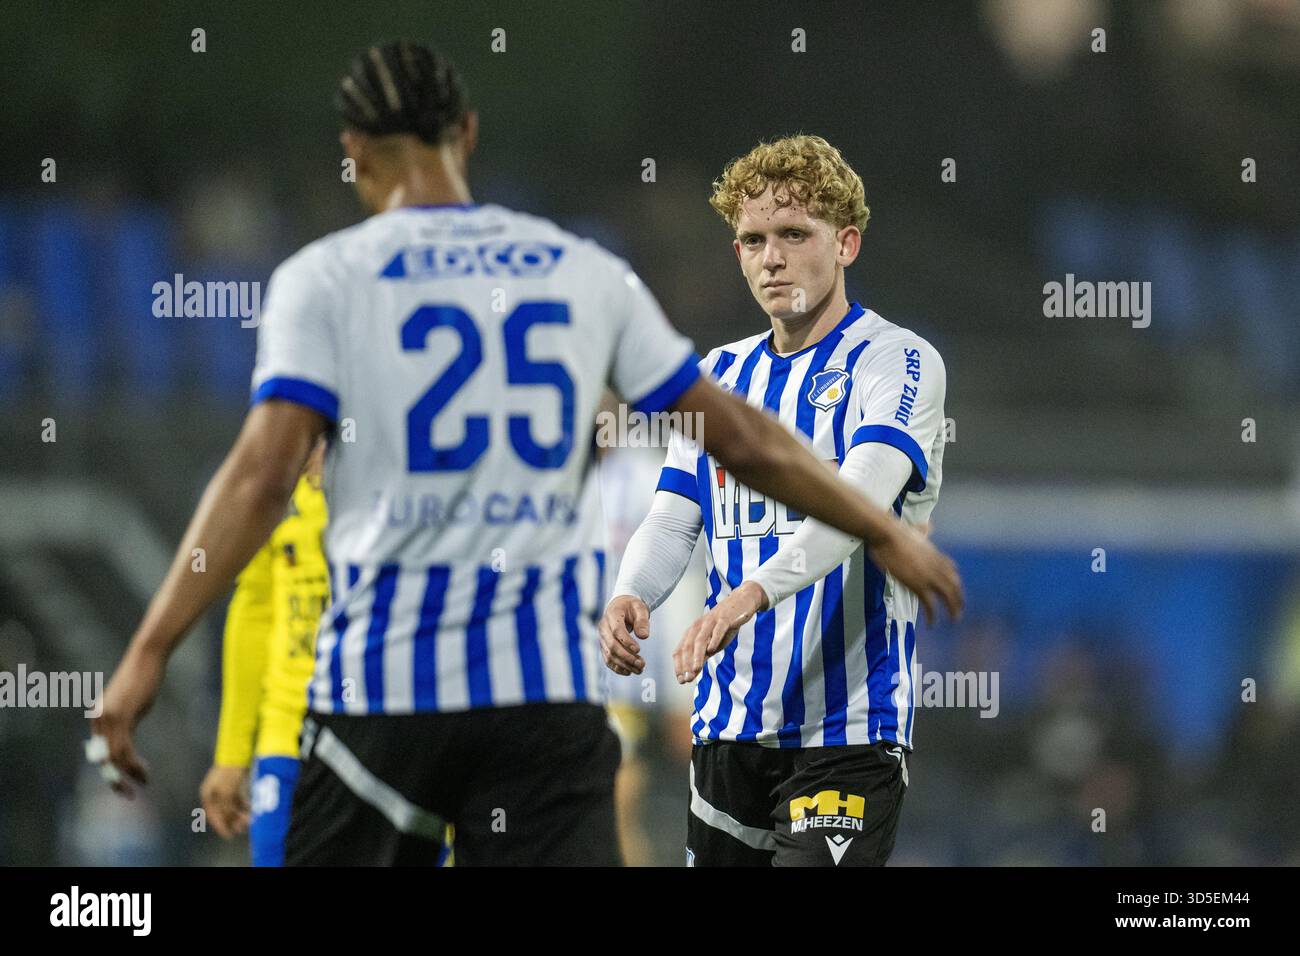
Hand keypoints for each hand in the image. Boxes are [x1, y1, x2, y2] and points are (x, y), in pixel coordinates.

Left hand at [88, 646, 164, 796]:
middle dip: (115, 780)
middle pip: (103, 759)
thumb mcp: (130, 702)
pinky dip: (134, 766)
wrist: (146, 657)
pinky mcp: (121, 717)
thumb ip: (125, 719)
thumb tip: (126, 735)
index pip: (101, 752)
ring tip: (143, 782)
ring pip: (114, 758)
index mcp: (98, 717)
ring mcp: (108, 719)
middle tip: (128, 793)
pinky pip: (124, 750)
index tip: (127, 781)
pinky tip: (144, 772)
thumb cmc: (143, 677)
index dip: (112, 770)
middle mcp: (98, 720)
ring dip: (128, 775)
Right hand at [200, 765, 251, 838]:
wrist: (238, 753)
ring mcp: (225, 788)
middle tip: (243, 827)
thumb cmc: (228, 774)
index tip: (229, 836)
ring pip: (232, 805)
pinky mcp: (235, 783)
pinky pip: (238, 798)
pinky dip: (244, 805)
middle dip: (233, 820)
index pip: (213, 815)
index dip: (221, 826)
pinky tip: (251, 809)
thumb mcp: (226, 794)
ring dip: (240, 813)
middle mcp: (214, 792)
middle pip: (223, 811)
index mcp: (208, 795)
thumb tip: (226, 823)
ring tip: (250, 819)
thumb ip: (225, 809)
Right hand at [598, 594, 649, 674]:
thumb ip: (643, 621)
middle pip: (612, 645)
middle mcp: (603, 627)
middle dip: (626, 657)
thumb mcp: (640, 608)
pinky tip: (629, 671)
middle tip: (641, 664)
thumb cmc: (631, 607)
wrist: (620, 606)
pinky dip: (617, 667)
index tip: (638, 650)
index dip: (627, 641)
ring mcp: (602, 638)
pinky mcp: (604, 646)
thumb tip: (644, 636)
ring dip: (624, 664)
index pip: (617, 630)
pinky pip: (607, 659)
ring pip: (609, 654)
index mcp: (612, 614)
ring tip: (639, 669)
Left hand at [673, 581, 767, 683]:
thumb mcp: (713, 642)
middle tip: (687, 678)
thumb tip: (693, 671)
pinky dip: (714, 639)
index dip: (679, 665)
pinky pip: (717, 629)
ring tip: (695, 669)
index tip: (680, 680)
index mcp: (693, 631)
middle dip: (686, 663)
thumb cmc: (725, 624)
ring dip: (696, 655)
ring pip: (700, 639)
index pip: (681, 649)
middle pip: (688, 645)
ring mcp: (711, 621)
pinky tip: (712, 650)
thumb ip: (704, 654)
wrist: (741, 603)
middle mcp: (699, 626)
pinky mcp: (724, 618)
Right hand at [868, 521, 963, 623]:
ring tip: (954, 619)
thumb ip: (922, 530)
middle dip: (959, 597)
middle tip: (960, 609)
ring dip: (953, 608)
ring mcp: (928, 576)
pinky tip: (931, 624)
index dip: (954, 580)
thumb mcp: (913, 530)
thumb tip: (928, 525)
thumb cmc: (894, 531)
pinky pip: (930, 604)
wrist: (886, 535)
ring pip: (948, 596)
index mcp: (934, 553)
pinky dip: (932, 615)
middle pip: (955, 584)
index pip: (951, 568)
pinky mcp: (918, 585)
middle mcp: (936, 566)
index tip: (955, 588)